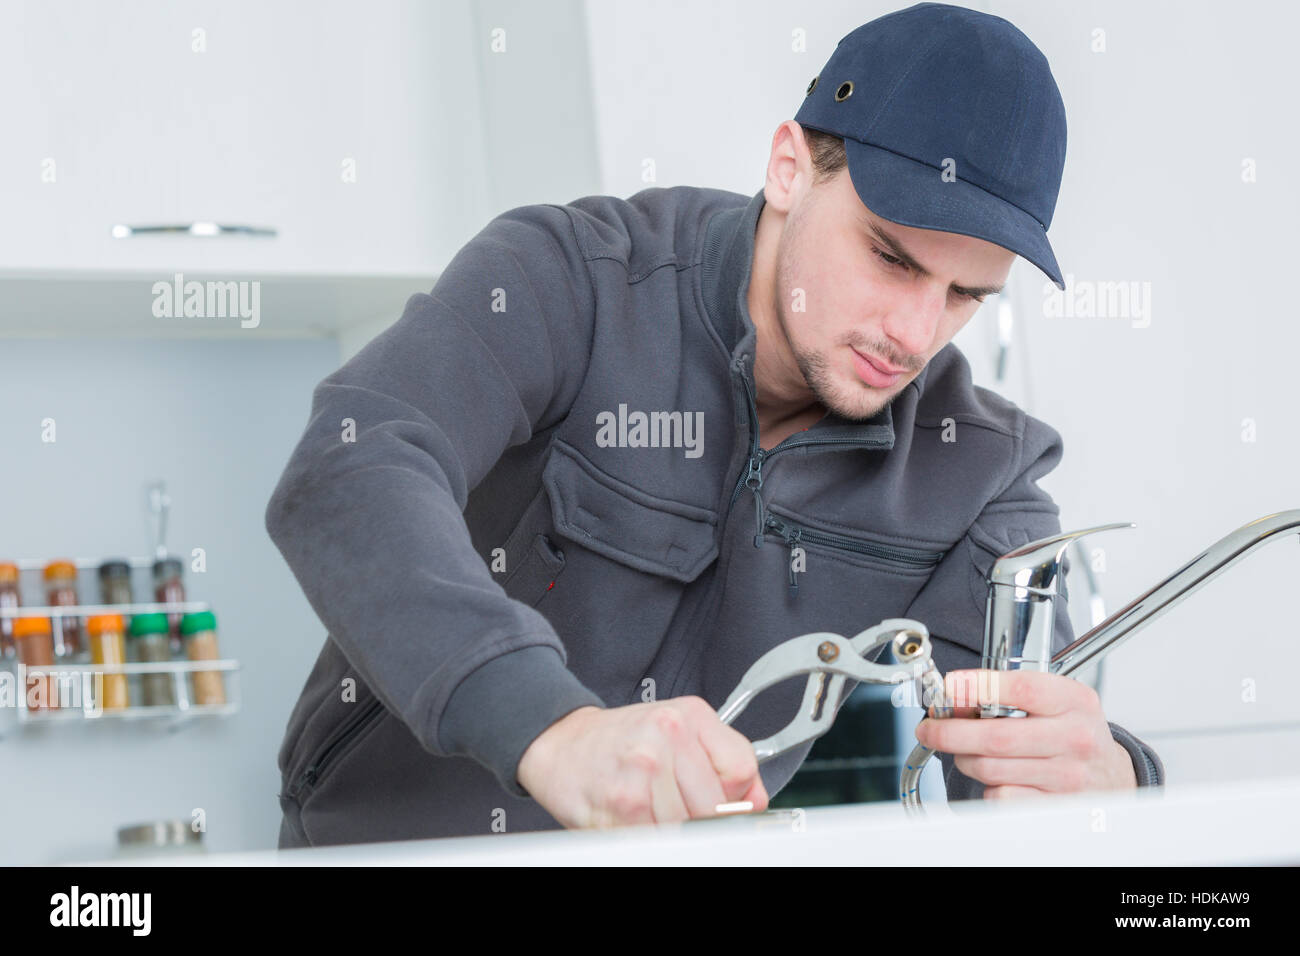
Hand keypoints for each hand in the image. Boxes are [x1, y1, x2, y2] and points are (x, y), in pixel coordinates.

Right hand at [517, 697, 768, 827]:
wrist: (560, 743)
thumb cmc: (620, 740)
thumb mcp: (678, 730)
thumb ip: (723, 761)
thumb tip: (756, 802)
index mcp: (690, 715)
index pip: (742, 771)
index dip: (733, 796)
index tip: (718, 802)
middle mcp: (667, 734)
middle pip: (715, 806)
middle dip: (699, 818)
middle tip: (673, 807)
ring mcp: (645, 769)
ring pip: (688, 828)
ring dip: (671, 831)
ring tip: (648, 809)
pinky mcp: (623, 803)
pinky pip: (657, 840)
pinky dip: (647, 838)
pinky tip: (632, 818)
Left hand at [914, 669, 1136, 800]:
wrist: (1112, 776)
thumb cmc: (1073, 733)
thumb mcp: (1058, 700)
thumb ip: (1012, 693)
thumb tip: (956, 696)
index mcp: (1075, 702)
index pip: (1022, 689)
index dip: (978, 686)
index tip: (949, 687)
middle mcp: (1075, 738)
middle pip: (996, 736)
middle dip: (950, 732)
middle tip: (930, 729)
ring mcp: (1067, 776)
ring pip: (991, 768)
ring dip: (965, 759)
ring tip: (967, 752)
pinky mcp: (1054, 806)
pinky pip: (1000, 796)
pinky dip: (987, 786)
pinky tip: (998, 777)